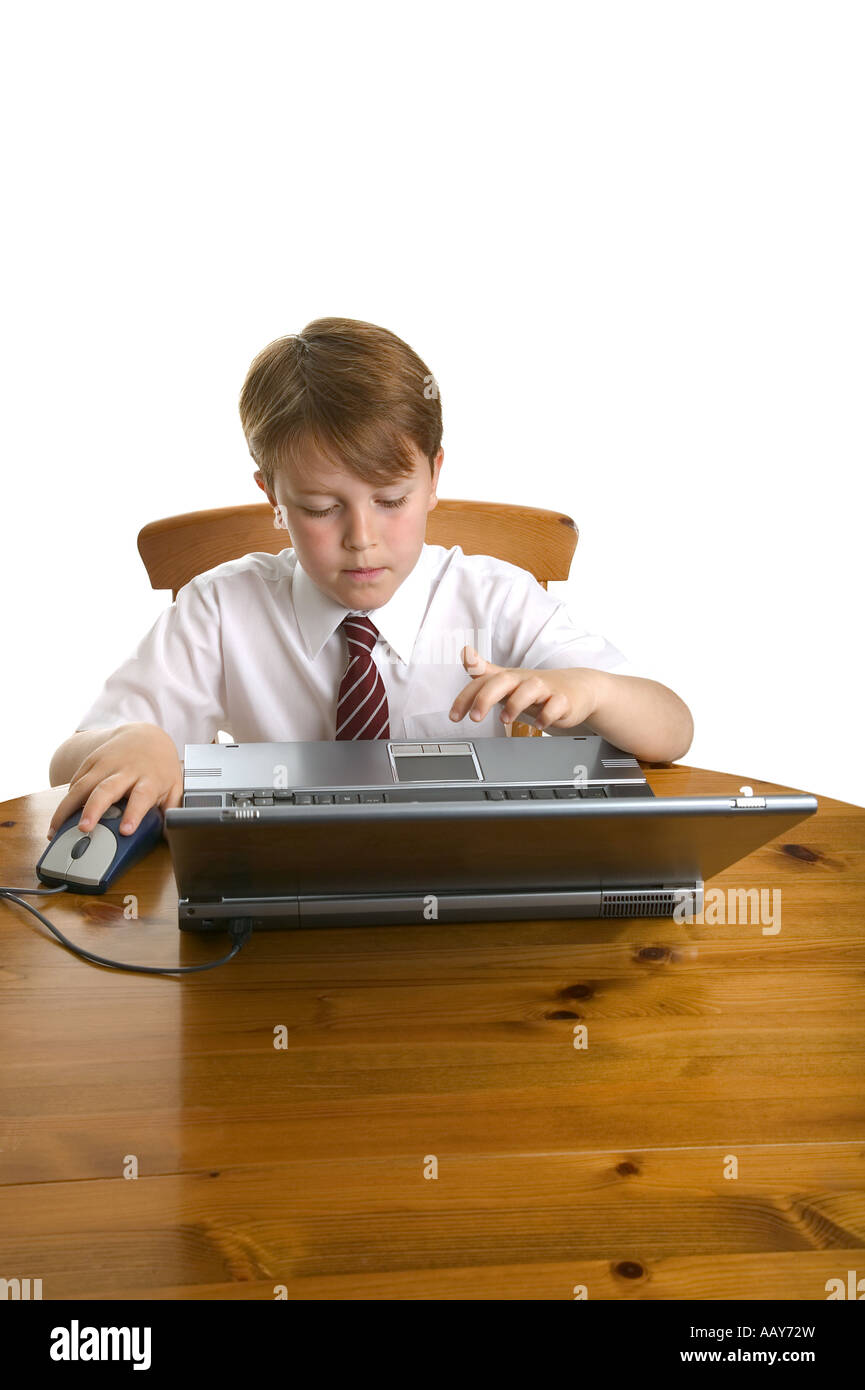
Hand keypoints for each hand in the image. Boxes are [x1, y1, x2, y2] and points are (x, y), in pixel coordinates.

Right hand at [47, 723, 182, 840]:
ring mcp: (104, 764)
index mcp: (149, 779)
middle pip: (106, 789)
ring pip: (82, 786)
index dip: (134, 814)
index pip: (141, 797)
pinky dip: (65, 800)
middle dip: (93, 809)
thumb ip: (171, 810)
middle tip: (84, 828)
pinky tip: (59, 818)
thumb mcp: (174, 786)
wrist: (145, 736)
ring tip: (56, 830)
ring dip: (67, 808)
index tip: (126, 830)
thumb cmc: (160, 768)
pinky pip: (75, 782)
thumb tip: (174, 832)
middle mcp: (125, 770)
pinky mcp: (90, 762)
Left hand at [449, 646, 597, 731]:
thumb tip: (465, 653)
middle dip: (485, 698)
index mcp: (508, 678)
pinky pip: (555, 706)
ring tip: (505, 719)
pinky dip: (547, 715)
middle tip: (474, 717)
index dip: (465, 697)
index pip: (482, 683)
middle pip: (503, 681)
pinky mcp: (563, 700)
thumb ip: (484, 672)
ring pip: (529, 690)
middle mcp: (524, 680)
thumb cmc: (536, 687)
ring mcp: (545, 689)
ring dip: (515, 704)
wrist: (576, 689)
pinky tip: (540, 725)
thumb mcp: (508, 681)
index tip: (454, 716)